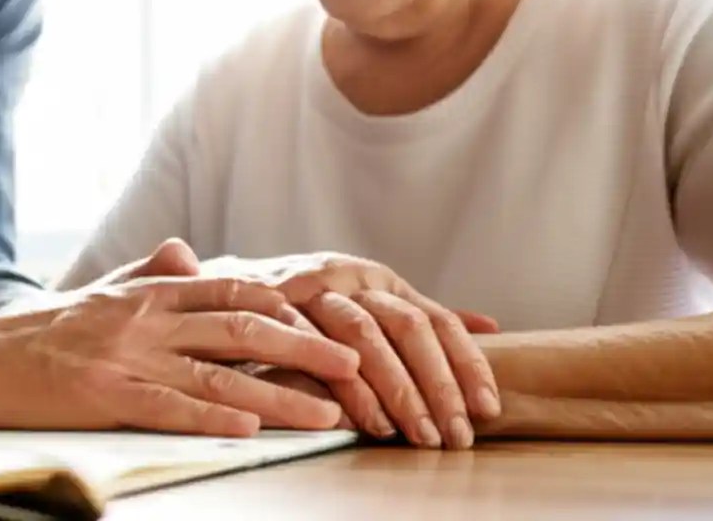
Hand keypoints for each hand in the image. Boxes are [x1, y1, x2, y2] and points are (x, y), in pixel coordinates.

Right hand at [0, 276, 360, 436]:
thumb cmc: (44, 328)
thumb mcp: (103, 290)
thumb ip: (151, 270)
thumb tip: (191, 251)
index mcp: (151, 291)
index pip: (235, 290)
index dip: (290, 307)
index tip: (333, 323)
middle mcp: (147, 318)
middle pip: (243, 328)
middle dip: (307, 348)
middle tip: (357, 366)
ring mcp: (128, 357)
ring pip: (220, 374)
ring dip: (281, 395)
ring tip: (330, 413)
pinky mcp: (105, 397)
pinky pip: (170, 408)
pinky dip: (214, 419)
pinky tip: (251, 430)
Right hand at [216, 252, 500, 448]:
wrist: (223, 288)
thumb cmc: (304, 304)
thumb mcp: (365, 300)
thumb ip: (418, 315)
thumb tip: (490, 326)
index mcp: (378, 278)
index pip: (435, 318)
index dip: (466, 364)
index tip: (488, 409)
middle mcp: (350, 277)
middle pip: (405, 325)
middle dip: (435, 384)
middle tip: (453, 435)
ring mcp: (310, 288)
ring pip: (363, 334)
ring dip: (393, 388)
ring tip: (411, 436)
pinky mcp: (273, 305)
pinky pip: (312, 346)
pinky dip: (340, 386)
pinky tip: (359, 422)